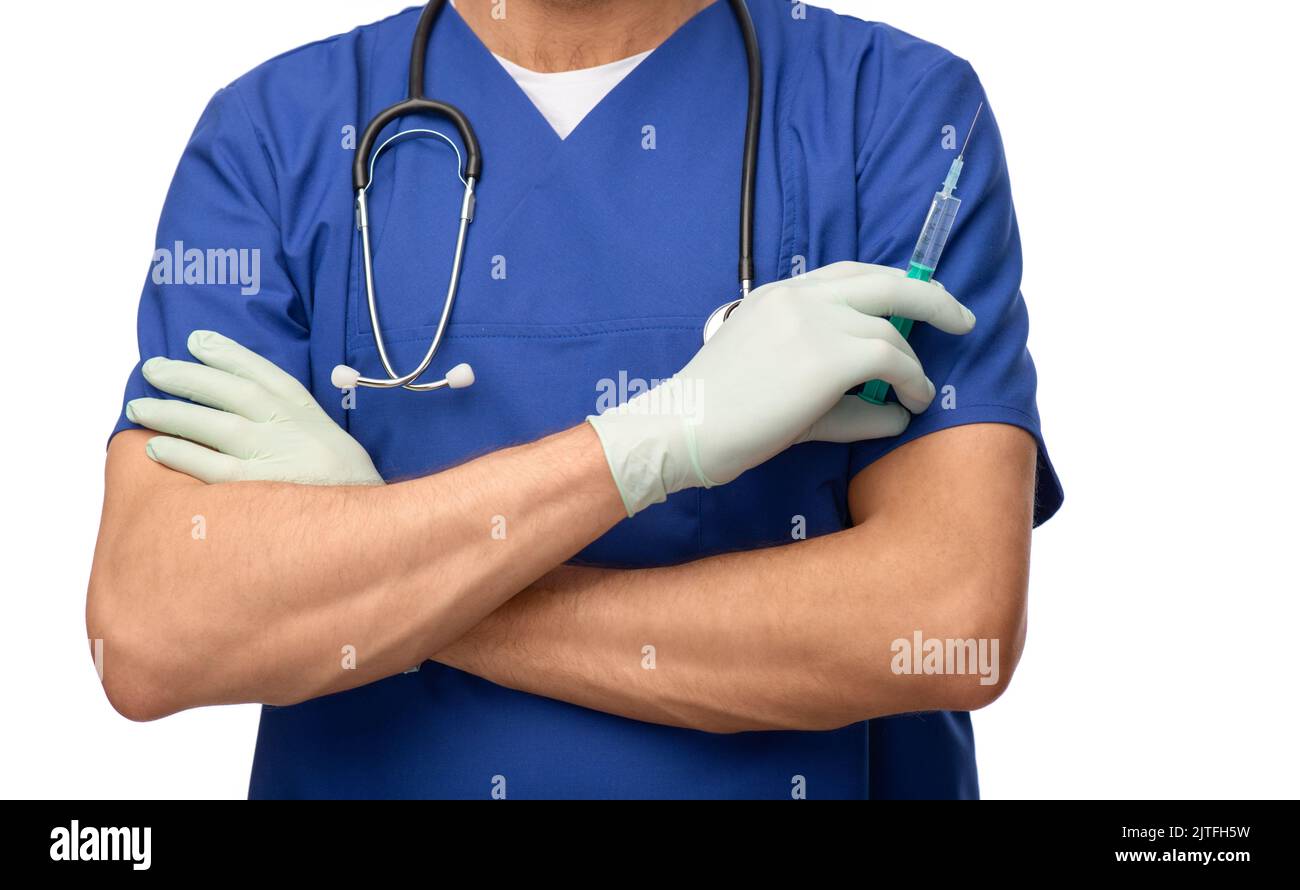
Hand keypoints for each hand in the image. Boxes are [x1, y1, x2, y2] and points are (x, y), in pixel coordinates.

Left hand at [126, 331, 382, 485]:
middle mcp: (290, 428)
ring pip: (216, 425)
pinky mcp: (261, 490)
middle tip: (152, 369)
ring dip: (174, 412)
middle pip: (233, 392)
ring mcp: (275, 457)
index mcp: (307, 413)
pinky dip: (184, 455)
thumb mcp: (326, 438)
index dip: (228, 354)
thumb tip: (244, 399)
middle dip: (189, 376)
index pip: (264, 373)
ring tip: (140, 407)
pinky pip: (213, 468)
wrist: (366, 526)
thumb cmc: (341, 484)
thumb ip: (292, 417)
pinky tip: (158, 447)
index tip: (196, 340)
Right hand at [587, 261, 975, 515]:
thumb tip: (893, 413)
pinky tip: (911, 400)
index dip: (890, 286)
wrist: (683, 427)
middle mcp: (799, 297)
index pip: (848, 275)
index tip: (915, 302)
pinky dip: (910, 380)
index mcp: (778, 295)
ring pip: (891, 329)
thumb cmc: (721, 416)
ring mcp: (814, 321)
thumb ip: (836, 396)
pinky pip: (891, 361)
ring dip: (915, 363)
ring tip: (920, 389)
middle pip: (884, 280)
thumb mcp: (779, 391)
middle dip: (931, 298)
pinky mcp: (828, 355)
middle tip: (960, 317)